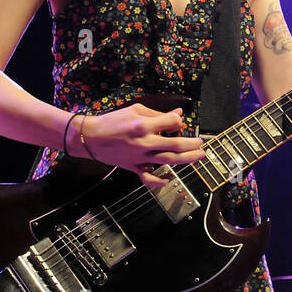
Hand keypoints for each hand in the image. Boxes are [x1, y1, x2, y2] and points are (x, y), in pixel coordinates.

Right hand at [74, 103, 205, 187]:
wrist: (90, 136)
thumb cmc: (112, 121)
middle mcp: (144, 142)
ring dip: (186, 159)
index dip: (179, 122)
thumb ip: (158, 113)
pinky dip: (159, 181)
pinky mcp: (133, 167)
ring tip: (199, 156)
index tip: (179, 122)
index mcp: (144, 125)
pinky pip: (148, 177)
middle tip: (201, 143)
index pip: (172, 123)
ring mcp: (139, 156)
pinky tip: (168, 179)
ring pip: (168, 160)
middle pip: (175, 144)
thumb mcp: (135, 110)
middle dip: (191, 144)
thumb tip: (179, 114)